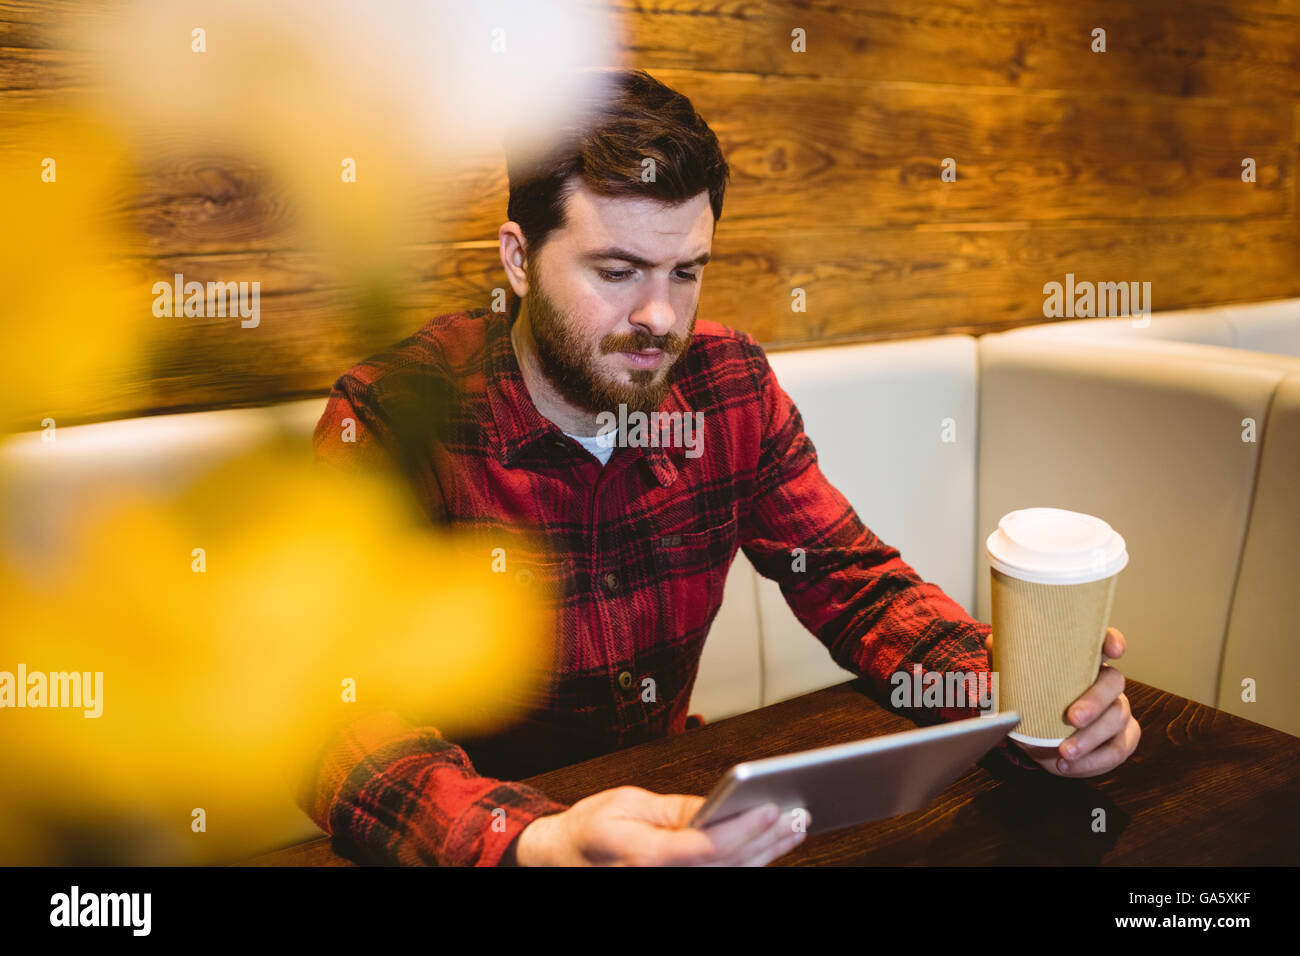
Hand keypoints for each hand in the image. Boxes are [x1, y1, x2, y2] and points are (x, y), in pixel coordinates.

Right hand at [512, 785, 808, 865]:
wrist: (560, 861)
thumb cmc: (589, 829)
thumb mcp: (630, 803)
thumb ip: (678, 809)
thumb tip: (722, 805)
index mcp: (644, 855)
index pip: (708, 847)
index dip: (744, 828)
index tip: (772, 806)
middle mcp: (659, 881)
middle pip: (727, 866)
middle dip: (767, 840)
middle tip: (798, 814)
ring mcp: (667, 889)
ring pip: (729, 878)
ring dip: (766, 854)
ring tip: (793, 828)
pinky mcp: (675, 890)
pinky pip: (718, 881)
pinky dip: (746, 864)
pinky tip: (767, 848)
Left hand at [984, 626, 1140, 777]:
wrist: (1038, 735)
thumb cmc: (1032, 695)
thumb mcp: (1014, 675)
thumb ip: (1006, 658)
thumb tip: (992, 644)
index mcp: (1084, 660)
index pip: (1105, 642)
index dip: (1113, 642)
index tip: (1113, 651)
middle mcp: (1106, 682)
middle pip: (1114, 683)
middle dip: (1095, 701)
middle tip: (1072, 718)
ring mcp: (1117, 710)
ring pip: (1116, 721)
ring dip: (1090, 739)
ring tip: (1064, 752)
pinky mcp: (1121, 738)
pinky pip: (1116, 751)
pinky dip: (1093, 761)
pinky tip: (1068, 765)